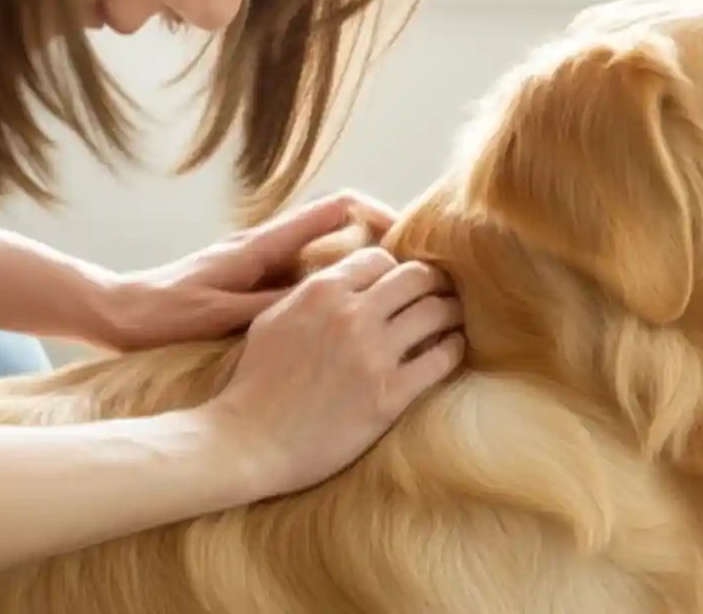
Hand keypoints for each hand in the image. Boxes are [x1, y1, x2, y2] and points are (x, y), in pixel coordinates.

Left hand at [96, 191, 399, 350]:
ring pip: (328, 253)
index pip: (339, 208)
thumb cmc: (162, 315)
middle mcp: (268, 245)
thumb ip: (273, 304)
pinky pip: (309, 277)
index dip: (381, 215)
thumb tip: (331, 296)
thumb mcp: (221, 315)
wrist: (115, 314)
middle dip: (383, 244)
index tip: (412, 242)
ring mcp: (263, 263)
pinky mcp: (255, 282)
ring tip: (399, 300)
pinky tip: (351, 320)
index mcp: (264, 244)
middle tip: (421, 277)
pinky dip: (336, 288)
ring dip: (363, 268)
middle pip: (342, 227)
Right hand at [207, 246, 466, 497]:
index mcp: (321, 291)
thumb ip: (311, 294)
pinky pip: (441, 359)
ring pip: (436, 312)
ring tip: (453, 318)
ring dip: (450, 312)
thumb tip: (345, 281)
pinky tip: (451, 349)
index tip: (402, 284)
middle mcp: (351, 315)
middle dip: (433, 283)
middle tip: (440, 293)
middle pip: (417, 277)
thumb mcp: (274, 319)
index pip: (380, 258)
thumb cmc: (255, 384)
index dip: (395, 269)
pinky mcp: (389, 395)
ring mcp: (373, 355)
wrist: (249, 442)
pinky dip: (453, 349)